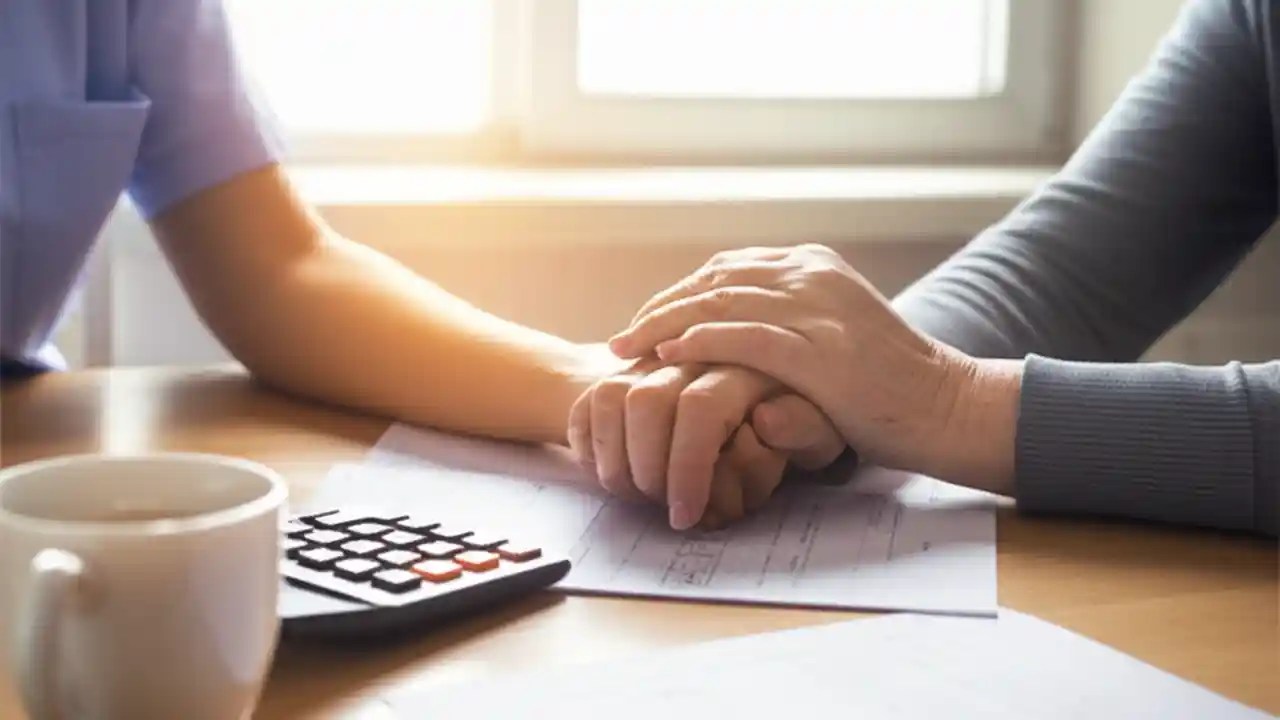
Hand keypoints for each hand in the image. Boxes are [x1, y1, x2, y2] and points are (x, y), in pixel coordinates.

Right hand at [567, 359, 844, 528]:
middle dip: (647, 468)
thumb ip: (805, 430)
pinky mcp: (630, 367)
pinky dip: (590, 437)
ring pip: (610, 395)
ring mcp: (660, 355)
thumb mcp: (823, 429)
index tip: (686, 515)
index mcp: (750, 361)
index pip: (701, 408)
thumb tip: (767, 422)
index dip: (688, 467)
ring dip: (616, 456)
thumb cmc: (804, 416)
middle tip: (659, 507)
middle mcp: (699, 349)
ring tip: (635, 493)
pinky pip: (591, 396)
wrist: (785, 373)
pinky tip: (611, 466)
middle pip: (646, 401)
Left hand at [607, 245, 1019, 488]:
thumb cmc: (884, 383)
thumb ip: (784, 319)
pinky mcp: (820, 349)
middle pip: (713, 280)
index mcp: (813, 265)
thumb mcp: (832, 331)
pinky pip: (744, 337)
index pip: (725, 268)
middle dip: (660, 309)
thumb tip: (723, 327)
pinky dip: (700, 342)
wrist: (943, 405)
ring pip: (719, 302)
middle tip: (623, 338)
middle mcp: (812, 275)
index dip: (677, 295)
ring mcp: (817, 309)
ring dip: (665, 325)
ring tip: (628, 349)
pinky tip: (667, 358)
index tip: (644, 322)